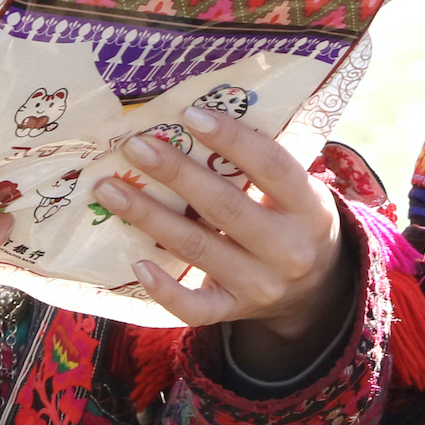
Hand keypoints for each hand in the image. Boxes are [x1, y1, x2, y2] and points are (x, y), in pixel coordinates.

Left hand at [92, 105, 351, 378]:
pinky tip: (137, 263)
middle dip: (175, 173)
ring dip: (149, 217)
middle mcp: (288, 249)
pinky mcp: (234, 310)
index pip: (270, 165)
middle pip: (224, 206)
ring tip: (109, 190)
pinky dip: (165, 289)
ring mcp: (261, 285)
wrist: (315, 288)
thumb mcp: (295, 190)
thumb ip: (258, 162)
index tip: (189, 114)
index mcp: (308, 207)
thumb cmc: (290, 218)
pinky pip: (195, 307)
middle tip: (135, 146)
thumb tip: (191, 116)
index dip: (231, 138)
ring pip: (198, 249)